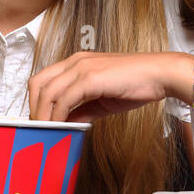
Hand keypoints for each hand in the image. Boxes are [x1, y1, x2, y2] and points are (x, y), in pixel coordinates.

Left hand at [27, 50, 189, 122]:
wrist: (159, 75)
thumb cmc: (136, 84)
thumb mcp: (101, 100)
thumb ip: (82, 110)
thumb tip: (66, 124)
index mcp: (77, 62)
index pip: (44, 79)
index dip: (36, 101)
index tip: (38, 120)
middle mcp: (76, 61)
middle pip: (38, 83)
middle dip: (34, 108)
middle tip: (38, 128)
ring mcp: (82, 67)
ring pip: (48, 92)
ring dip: (44, 115)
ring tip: (46, 131)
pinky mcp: (91, 77)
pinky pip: (65, 99)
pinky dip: (59, 115)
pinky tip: (61, 126)